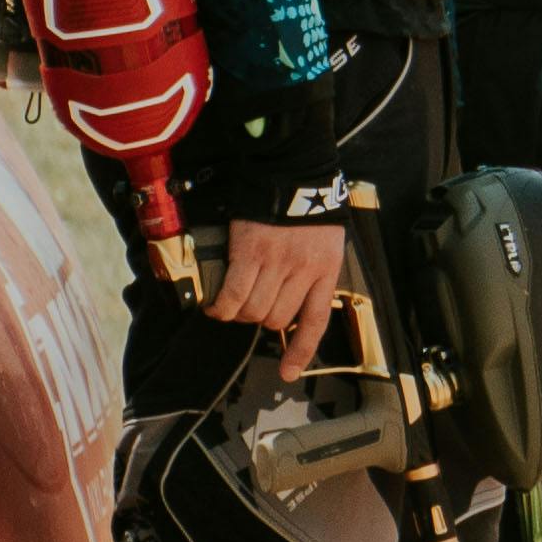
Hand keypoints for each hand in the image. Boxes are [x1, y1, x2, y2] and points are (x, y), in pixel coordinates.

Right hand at [210, 215, 349, 375]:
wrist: (292, 168)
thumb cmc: (306, 205)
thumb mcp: (324, 241)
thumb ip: (312, 270)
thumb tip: (290, 298)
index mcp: (326, 270)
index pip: (315, 321)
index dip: (301, 351)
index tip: (288, 372)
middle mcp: (304, 271)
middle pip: (277, 319)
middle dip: (260, 320)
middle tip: (250, 307)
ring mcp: (277, 263)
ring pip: (254, 311)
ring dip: (239, 314)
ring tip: (232, 305)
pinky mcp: (251, 253)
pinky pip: (234, 294)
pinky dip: (222, 306)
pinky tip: (216, 306)